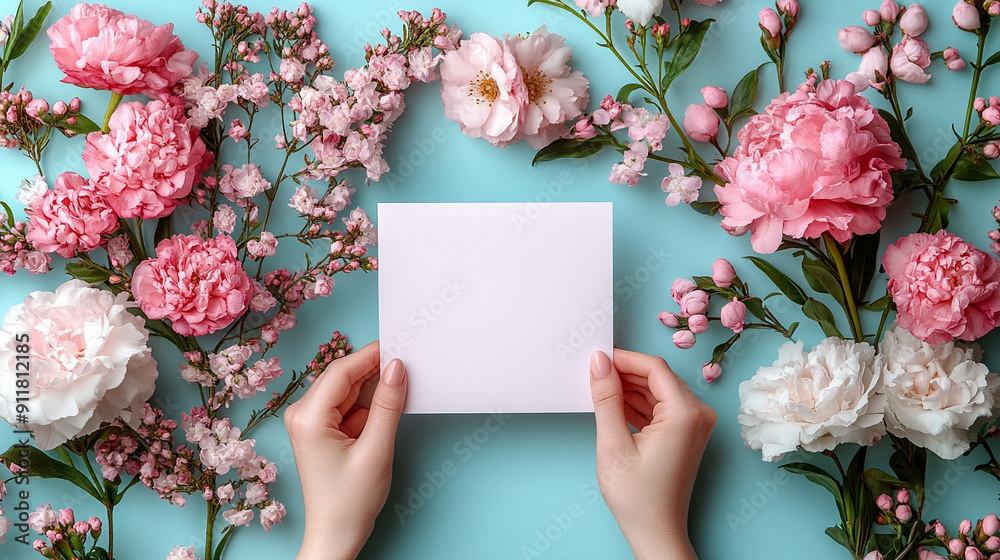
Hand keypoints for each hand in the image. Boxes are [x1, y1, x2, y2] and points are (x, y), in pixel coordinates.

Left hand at [285, 341, 406, 559]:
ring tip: (402, 390)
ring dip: (374, 389)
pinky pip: (349, 406)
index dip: (372, 354)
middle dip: (375, 371)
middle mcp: (303, 415)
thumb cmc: (350, 501)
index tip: (401, 345)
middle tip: (408, 364)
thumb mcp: (377, 450)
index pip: (342, 371)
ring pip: (348, 391)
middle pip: (344, 377)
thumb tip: (397, 368)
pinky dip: (369, 406)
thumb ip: (388, 405)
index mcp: (309, 417)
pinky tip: (389, 408)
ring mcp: (311, 422)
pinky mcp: (322, 431)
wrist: (336, 536)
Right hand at [589, 349, 715, 559]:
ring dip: (630, 387)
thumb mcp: (613, 444)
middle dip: (625, 372)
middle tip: (594, 373)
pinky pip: (661, 406)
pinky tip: (614, 406)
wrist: (656, 531)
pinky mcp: (686, 432)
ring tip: (600, 391)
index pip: (654, 367)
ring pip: (658, 390)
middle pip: (658, 376)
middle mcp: (698, 414)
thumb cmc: (637, 497)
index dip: (624, 358)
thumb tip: (599, 361)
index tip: (598, 358)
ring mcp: (695, 423)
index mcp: (686, 413)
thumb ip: (606, 398)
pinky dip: (638, 403)